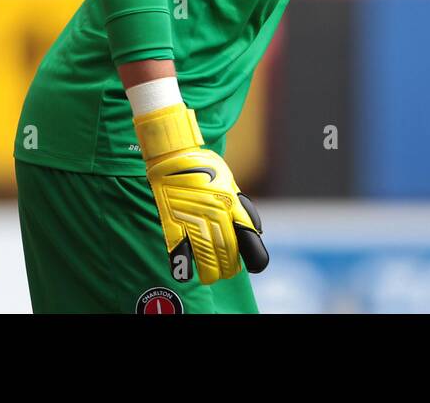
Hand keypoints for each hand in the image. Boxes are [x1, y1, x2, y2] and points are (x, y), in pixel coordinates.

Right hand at [135, 104, 268, 283]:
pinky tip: (185, 275)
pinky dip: (182, 264)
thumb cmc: (204, 167)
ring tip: (210, 277)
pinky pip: (178, 249)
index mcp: (231, 204)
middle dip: (229, 267)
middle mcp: (215, 214)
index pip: (249, 239)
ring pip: (206, 256)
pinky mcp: (172, 220)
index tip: (255, 266)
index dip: (255, 257)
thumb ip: (242, 208)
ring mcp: (193, 218)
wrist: (174, 154)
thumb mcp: (230, 183)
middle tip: (226, 272)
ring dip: (209, 271)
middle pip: (227, 252)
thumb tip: (256, 231)